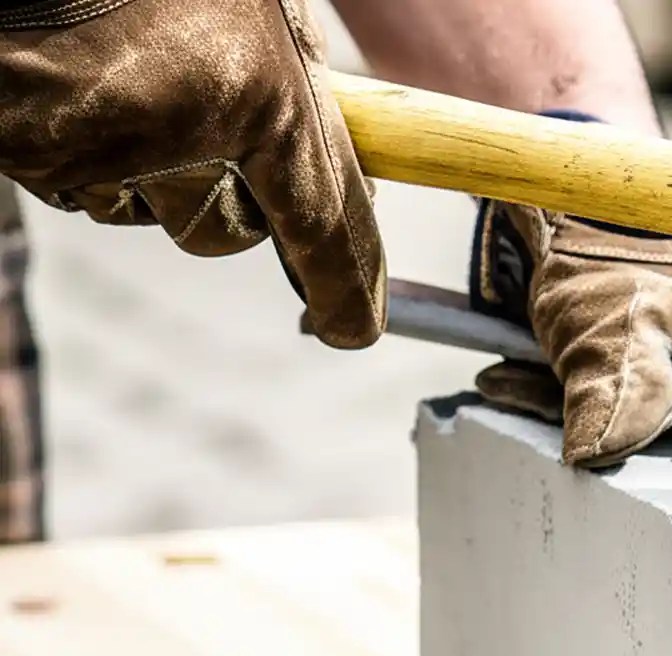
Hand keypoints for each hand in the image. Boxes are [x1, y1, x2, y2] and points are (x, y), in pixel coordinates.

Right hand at [0, 0, 384, 348]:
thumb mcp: (258, 8)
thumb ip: (297, 81)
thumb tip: (329, 154)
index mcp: (261, 90)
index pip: (323, 225)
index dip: (347, 290)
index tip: (353, 331)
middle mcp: (187, 132)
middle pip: (233, 230)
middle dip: (234, 196)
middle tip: (214, 123)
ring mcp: (104, 152)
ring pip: (160, 213)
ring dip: (162, 173)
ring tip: (141, 88)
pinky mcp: (40, 161)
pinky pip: (92, 191)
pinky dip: (102, 159)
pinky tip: (92, 96)